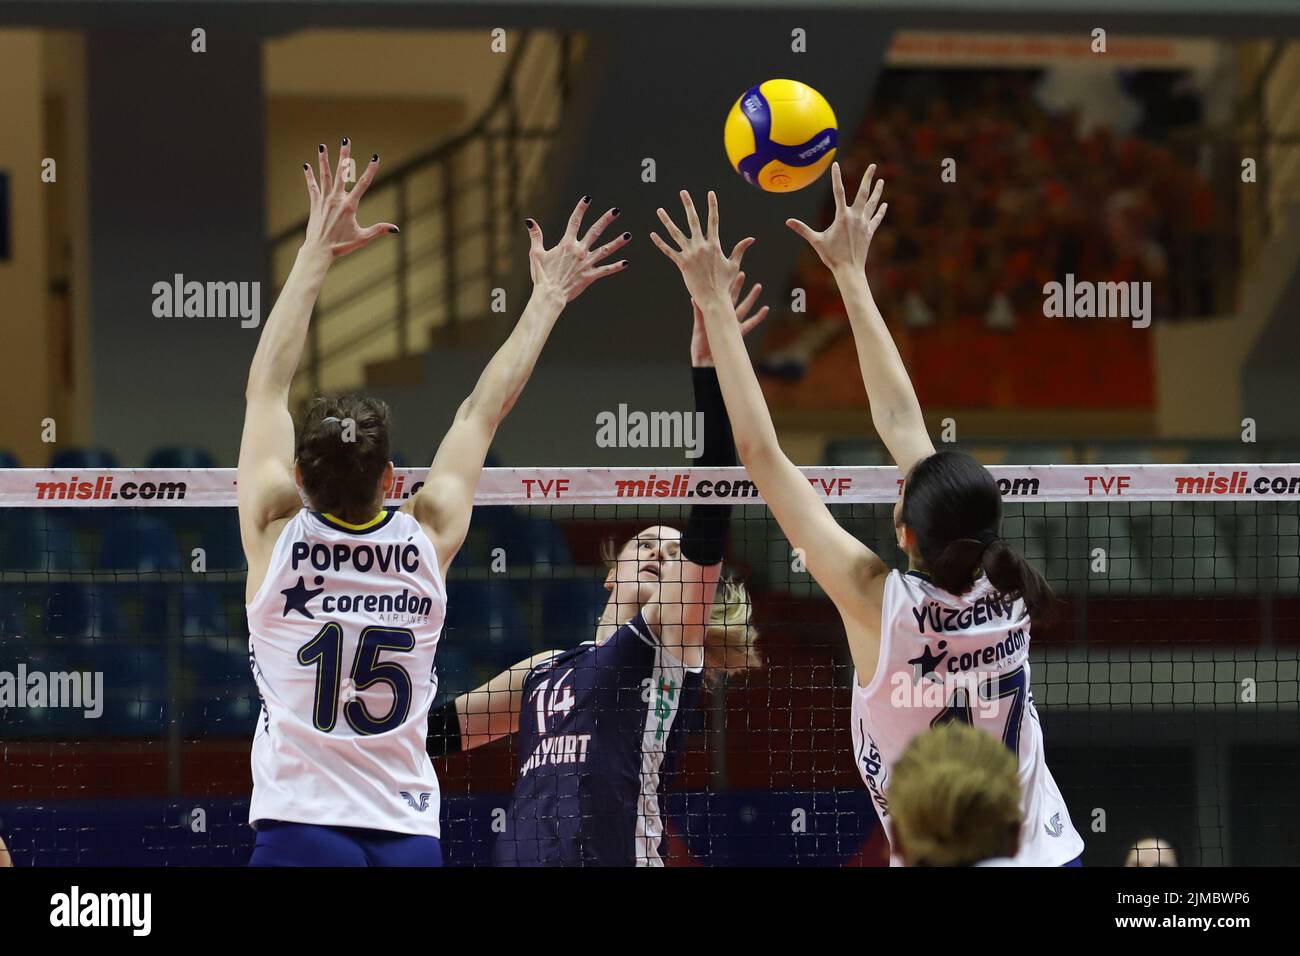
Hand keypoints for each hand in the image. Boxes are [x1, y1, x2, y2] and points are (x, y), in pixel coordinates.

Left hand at [301, 138, 398, 258]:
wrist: (319, 251)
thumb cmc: (342, 246)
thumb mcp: (363, 238)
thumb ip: (378, 230)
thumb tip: (396, 228)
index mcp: (350, 206)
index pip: (364, 184)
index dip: (371, 169)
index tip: (376, 157)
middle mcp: (336, 199)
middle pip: (342, 173)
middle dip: (344, 155)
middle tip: (345, 140)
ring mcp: (324, 200)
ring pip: (325, 176)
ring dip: (324, 160)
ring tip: (322, 146)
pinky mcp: (315, 204)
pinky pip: (313, 187)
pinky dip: (310, 176)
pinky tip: (307, 165)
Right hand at [526, 197, 629, 302]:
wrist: (550, 295)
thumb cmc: (542, 275)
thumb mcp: (536, 254)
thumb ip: (536, 236)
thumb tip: (529, 221)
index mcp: (566, 244)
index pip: (574, 222)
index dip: (581, 209)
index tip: (588, 198)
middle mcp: (579, 251)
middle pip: (595, 232)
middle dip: (606, 220)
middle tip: (616, 211)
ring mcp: (586, 263)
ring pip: (605, 250)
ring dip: (617, 242)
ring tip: (628, 235)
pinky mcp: (590, 276)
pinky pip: (605, 270)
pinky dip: (616, 267)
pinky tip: (626, 262)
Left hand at [651, 190, 754, 305]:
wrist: (714, 298)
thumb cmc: (725, 283)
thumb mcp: (734, 265)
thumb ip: (740, 249)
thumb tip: (751, 238)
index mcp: (714, 245)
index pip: (713, 220)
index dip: (712, 205)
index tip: (710, 193)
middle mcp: (701, 246)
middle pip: (693, 221)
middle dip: (688, 205)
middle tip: (683, 192)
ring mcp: (690, 254)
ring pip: (676, 234)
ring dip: (667, 221)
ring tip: (659, 210)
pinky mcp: (681, 264)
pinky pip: (668, 251)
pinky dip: (660, 242)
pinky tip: (652, 234)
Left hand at [691, 271, 767, 366]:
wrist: (707, 365)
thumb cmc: (700, 348)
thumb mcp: (698, 329)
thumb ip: (699, 314)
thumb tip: (694, 298)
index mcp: (714, 315)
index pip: (719, 296)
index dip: (723, 285)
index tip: (725, 274)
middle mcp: (724, 318)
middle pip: (733, 298)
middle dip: (738, 286)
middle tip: (742, 273)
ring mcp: (733, 326)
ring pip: (744, 308)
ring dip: (751, 298)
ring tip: (758, 286)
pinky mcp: (739, 335)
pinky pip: (751, 324)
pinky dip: (758, 317)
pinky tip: (765, 309)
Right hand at [786, 162, 886, 274]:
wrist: (849, 270)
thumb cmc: (831, 257)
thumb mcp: (816, 241)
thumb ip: (802, 229)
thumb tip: (788, 222)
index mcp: (842, 217)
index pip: (838, 192)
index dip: (836, 177)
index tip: (836, 164)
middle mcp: (855, 217)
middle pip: (863, 193)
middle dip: (868, 178)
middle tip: (873, 165)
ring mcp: (864, 224)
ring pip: (872, 203)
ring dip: (877, 191)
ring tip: (881, 180)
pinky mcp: (869, 232)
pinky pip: (876, 219)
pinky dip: (880, 211)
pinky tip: (884, 204)